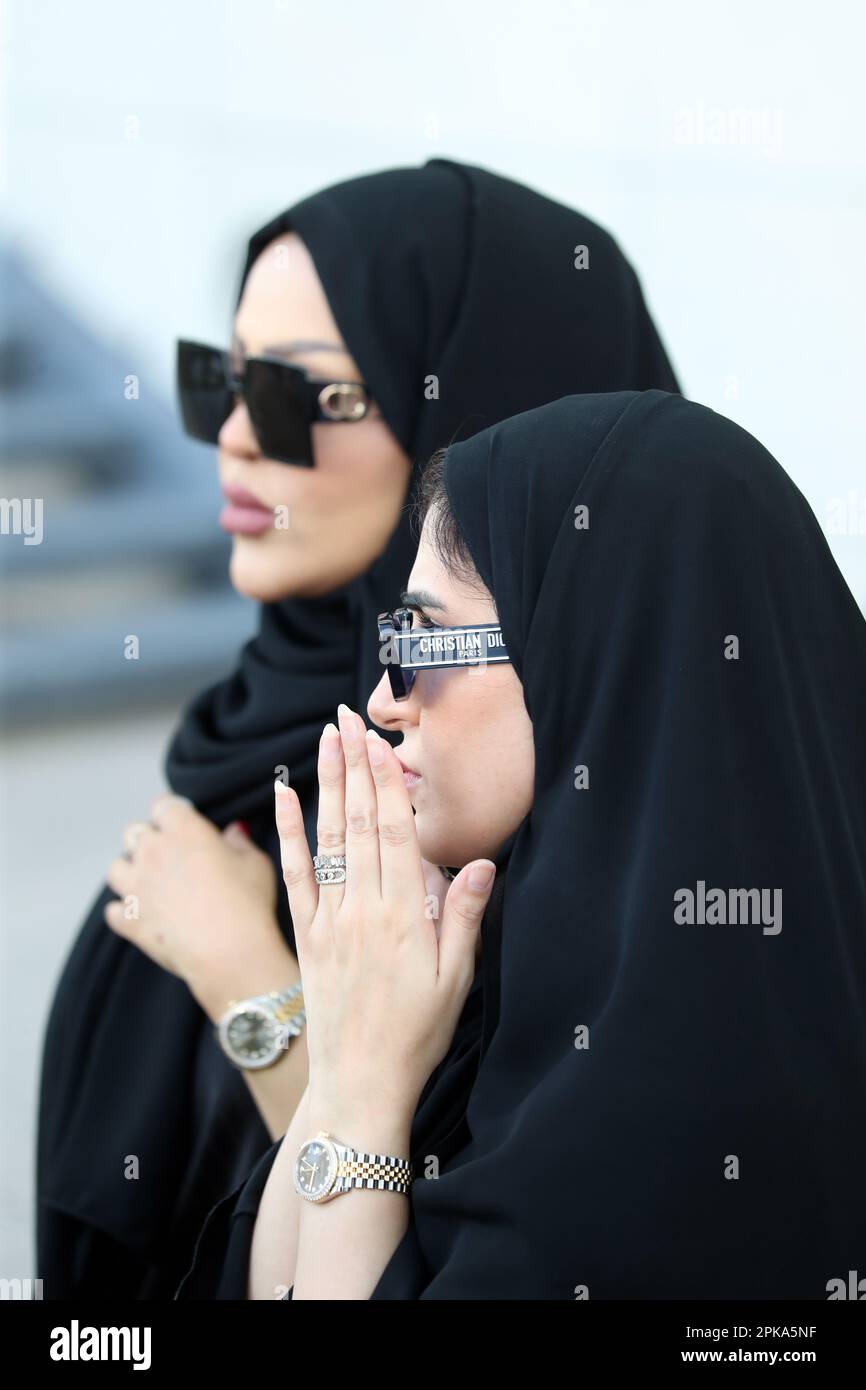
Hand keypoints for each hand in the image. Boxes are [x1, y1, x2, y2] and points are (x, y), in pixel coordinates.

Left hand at [104, 795, 294, 1016]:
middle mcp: (153, 853)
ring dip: (130, 872)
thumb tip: (233, 831)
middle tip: (169, 854)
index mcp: (184, 830)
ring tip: (151, 884)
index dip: (171, 811)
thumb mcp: (256, 864)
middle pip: (134, 832)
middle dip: (148, 839)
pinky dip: (125, 912)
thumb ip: (240, 842)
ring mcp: (136, 887)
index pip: (163, 805)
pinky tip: (143, 915)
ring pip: (116, 868)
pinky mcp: (129, 920)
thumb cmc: (248, 904)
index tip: (180, 820)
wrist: (229, 953)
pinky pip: (114, 910)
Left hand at [274, 703, 495, 1127]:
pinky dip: (286, 831)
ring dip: (326, 783)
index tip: (381, 741)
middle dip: (354, 765)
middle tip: (348, 717)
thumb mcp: (456, 980)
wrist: (359, 1083)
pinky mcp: (306, 934)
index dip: (387, 783)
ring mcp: (329, 919)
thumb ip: (464, 918)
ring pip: (326, 838)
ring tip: (324, 737)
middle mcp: (361, 909)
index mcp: (403, 916)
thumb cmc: (417, 1033)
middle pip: (359, 823)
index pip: (395, 833)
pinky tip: (283, 793)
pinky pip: (293, 873)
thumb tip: (479, 862)